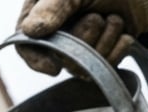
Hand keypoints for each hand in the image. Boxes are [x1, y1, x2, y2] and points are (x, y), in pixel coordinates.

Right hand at [14, 0, 147, 74]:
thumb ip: (52, 7)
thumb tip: (30, 31)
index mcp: (39, 15)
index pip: (26, 46)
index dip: (38, 61)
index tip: (54, 68)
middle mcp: (56, 36)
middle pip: (60, 59)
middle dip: (84, 38)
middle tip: (96, 16)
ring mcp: (78, 50)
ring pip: (85, 66)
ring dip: (104, 39)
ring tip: (111, 19)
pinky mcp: (101, 59)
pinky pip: (107, 68)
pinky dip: (119, 47)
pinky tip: (121, 31)